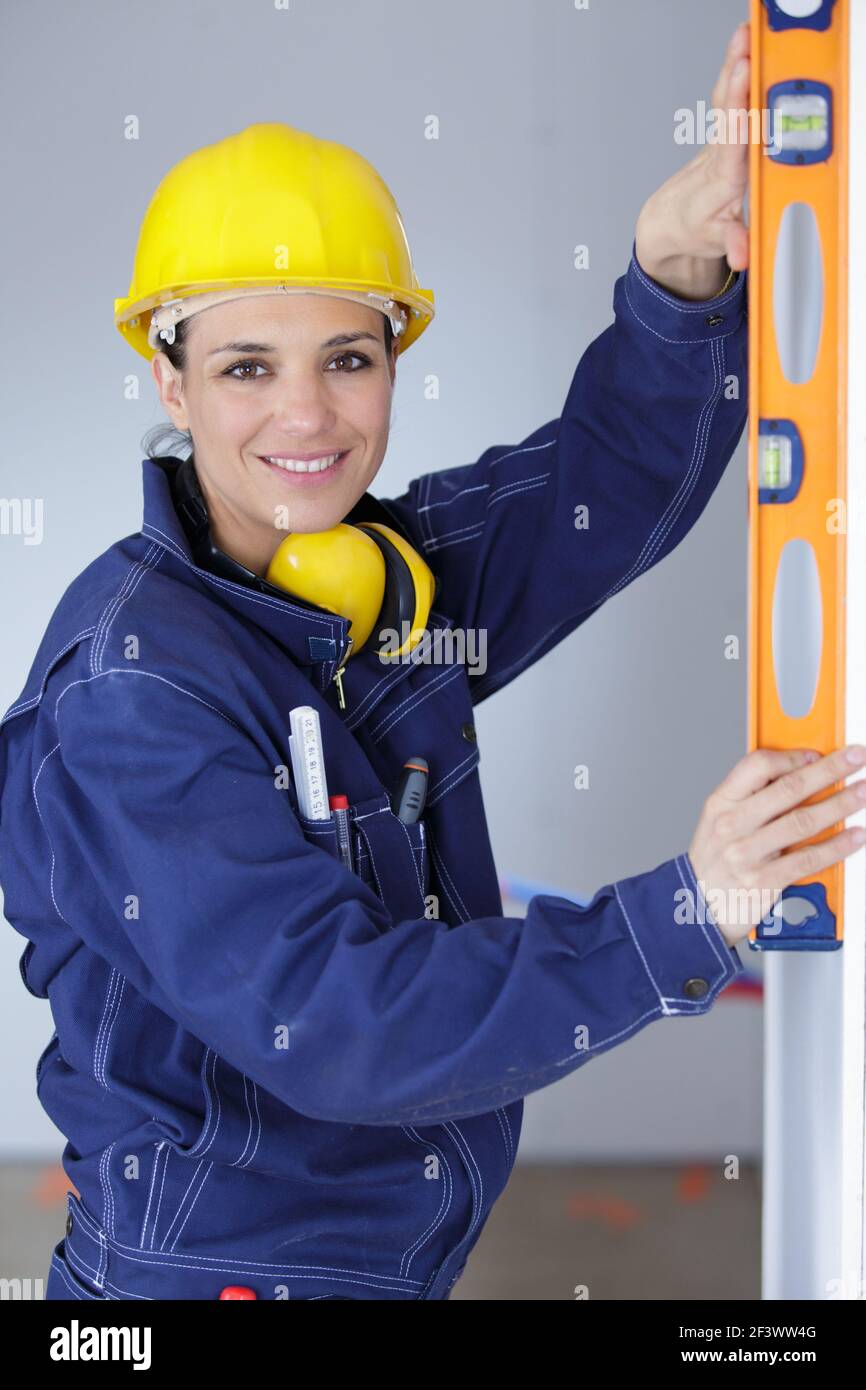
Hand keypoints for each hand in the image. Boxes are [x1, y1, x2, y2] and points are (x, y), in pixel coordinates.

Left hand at [634, 20, 750, 299]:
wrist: (670, 221)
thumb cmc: (695, 228)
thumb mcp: (714, 243)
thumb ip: (731, 244)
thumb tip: (741, 254)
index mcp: (721, 183)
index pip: (732, 151)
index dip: (740, 126)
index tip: (746, 103)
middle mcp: (718, 157)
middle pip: (729, 117)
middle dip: (737, 86)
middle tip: (744, 53)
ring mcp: (719, 142)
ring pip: (728, 101)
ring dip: (735, 66)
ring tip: (744, 35)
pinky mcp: (723, 133)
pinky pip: (730, 98)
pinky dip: (737, 70)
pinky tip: (744, 44)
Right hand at [687, 746, 865, 947]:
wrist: (697, 908)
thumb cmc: (714, 861)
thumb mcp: (719, 819)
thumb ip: (752, 797)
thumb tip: (797, 772)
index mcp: (721, 802)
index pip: (757, 765)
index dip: (792, 756)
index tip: (817, 754)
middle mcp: (732, 825)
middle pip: (788, 788)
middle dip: (829, 770)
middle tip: (855, 758)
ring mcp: (747, 854)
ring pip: (803, 821)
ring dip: (840, 804)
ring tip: (862, 792)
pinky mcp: (764, 882)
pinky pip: (808, 859)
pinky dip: (836, 846)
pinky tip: (855, 836)